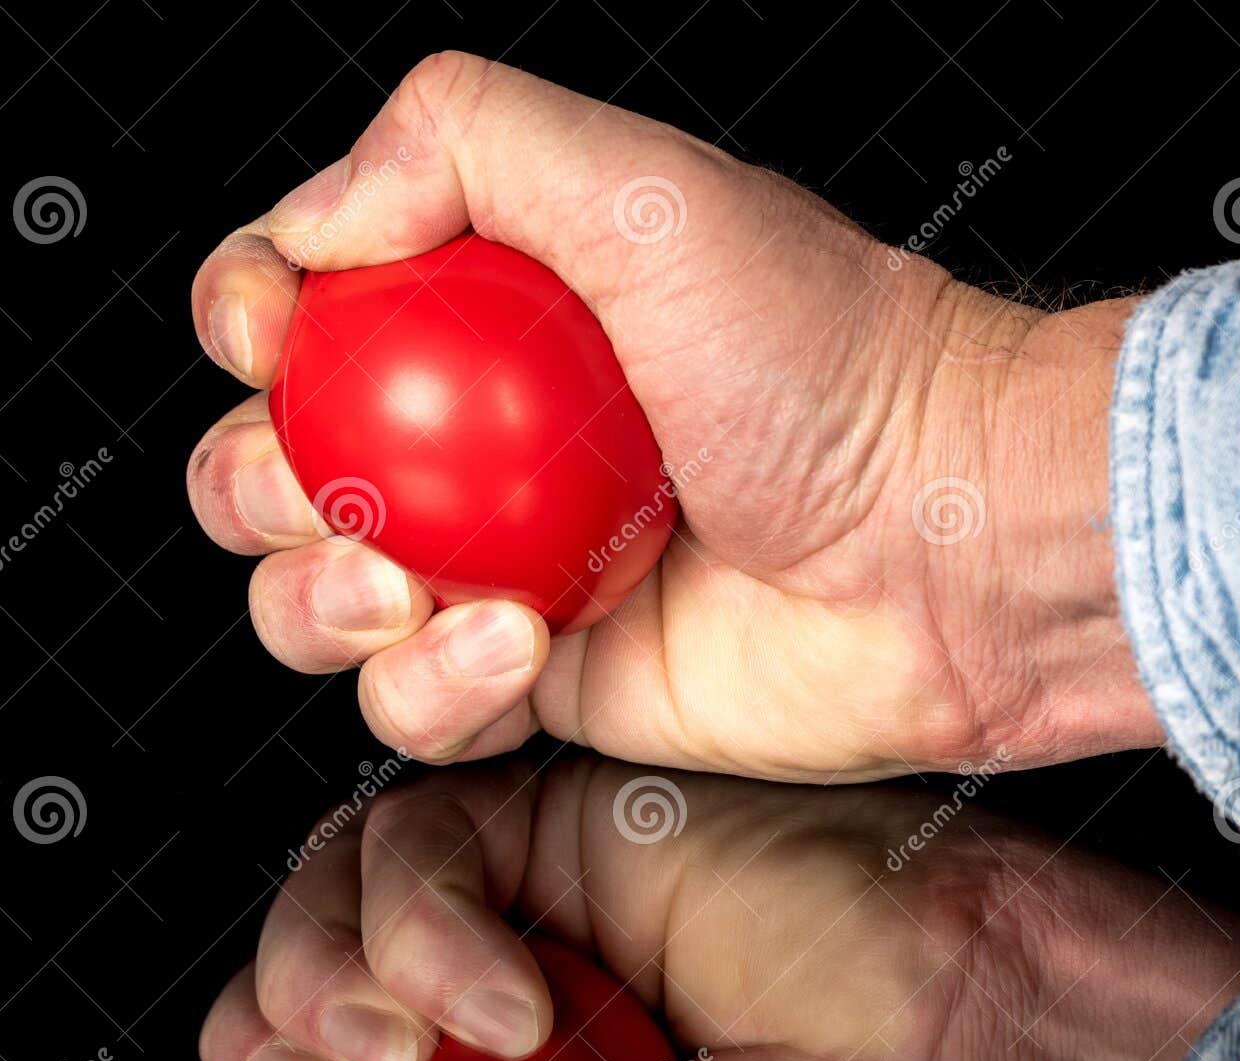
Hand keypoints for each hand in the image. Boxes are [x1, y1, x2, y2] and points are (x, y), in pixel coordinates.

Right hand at [188, 51, 1158, 779]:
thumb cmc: (835, 366)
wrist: (947, 544)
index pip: (308, 310)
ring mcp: (516, 570)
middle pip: (282, 467)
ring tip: (418, 586)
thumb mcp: (648, 194)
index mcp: (499, 317)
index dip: (255, 322)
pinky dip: (431, 686)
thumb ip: (462, 143)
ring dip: (321, 603)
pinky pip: (419, 703)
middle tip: (332, 497)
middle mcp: (491, 447)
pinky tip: (519, 645)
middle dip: (261, 485)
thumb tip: (317, 219)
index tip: (279, 337)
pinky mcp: (551, 682)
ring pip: (322, 602)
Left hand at [198, 758, 1239, 1060]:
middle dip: (275, 1032)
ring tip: (414, 1051)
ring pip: (340, 883)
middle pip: (303, 963)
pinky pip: (425, 834)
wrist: (935, 1037)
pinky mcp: (565, 807)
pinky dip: (432, 920)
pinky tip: (517, 992)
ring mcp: (533, 886)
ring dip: (335, 974)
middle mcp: (502, 977)